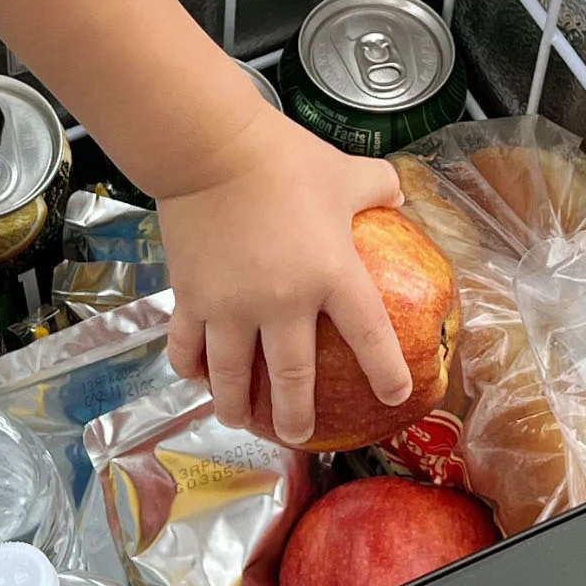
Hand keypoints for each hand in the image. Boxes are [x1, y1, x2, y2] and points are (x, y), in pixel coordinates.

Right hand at [158, 101, 410, 444]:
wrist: (212, 149)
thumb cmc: (283, 159)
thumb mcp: (347, 172)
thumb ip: (378, 187)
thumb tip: (398, 194)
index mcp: (332, 275)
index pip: (370, 335)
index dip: (386, 369)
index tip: (396, 394)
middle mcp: (283, 303)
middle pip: (291, 377)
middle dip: (296, 416)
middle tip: (298, 436)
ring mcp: (232, 306)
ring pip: (231, 376)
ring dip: (235, 406)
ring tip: (238, 421)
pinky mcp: (193, 297)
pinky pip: (188, 347)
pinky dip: (190, 368)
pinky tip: (195, 377)